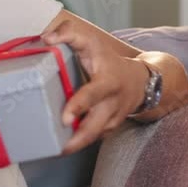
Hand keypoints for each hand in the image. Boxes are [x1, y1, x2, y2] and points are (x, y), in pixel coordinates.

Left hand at [43, 20, 150, 153]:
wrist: (141, 81)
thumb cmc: (109, 61)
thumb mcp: (92, 42)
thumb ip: (69, 34)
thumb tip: (46, 38)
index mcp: (107, 82)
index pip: (93, 95)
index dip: (79, 106)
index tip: (65, 118)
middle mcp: (112, 104)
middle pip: (95, 127)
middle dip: (77, 140)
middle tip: (58, 149)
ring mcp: (112, 119)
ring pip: (93, 138)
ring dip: (75, 146)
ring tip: (52, 152)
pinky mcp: (109, 129)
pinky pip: (93, 139)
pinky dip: (78, 145)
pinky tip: (60, 148)